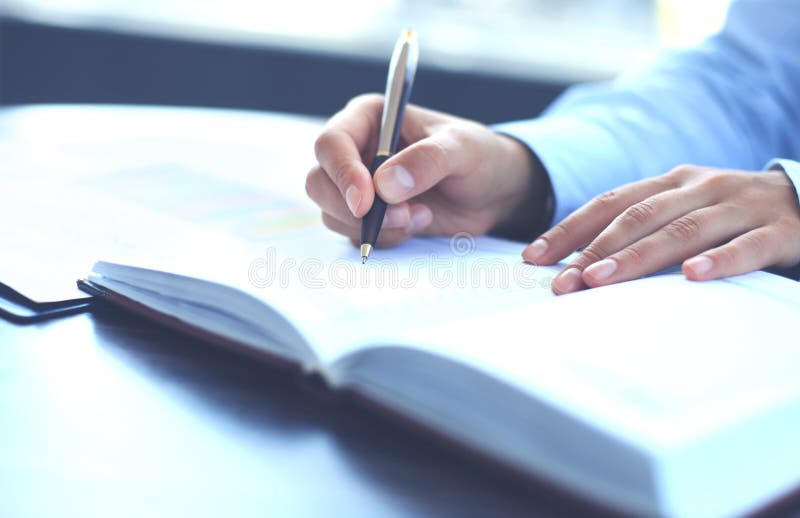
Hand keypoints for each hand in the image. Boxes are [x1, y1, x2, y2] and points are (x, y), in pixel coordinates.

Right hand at [306, 94, 546, 246]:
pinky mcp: (369, 216)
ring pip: (333, 213)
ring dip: (374, 226)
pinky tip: (418, 223)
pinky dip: (384, 237)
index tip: (366, 201)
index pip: (331, 143)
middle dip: (354, 208)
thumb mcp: (463, 149)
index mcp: (369, 119)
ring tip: (421, 216)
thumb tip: (384, 185)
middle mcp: (356, 151)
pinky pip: (354, 235)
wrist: (494, 192)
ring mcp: (359, 186)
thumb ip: (427, 160)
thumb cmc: (479, 156)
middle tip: (402, 217)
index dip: (342, 173)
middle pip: (320, 182)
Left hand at [522, 165, 799, 294]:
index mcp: (671, 182)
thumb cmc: (732, 214)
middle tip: (563, 282)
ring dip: (637, 257)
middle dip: (594, 250)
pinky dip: (719, 261)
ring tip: (601, 280)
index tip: (534, 257)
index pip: (610, 203)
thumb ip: (643, 228)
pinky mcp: (780, 230)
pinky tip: (693, 277)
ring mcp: (739, 206)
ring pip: (682, 230)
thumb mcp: (685, 210)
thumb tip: (581, 263)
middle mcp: (700, 187)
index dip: (570, 228)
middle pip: (638, 217)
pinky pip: (746, 246)